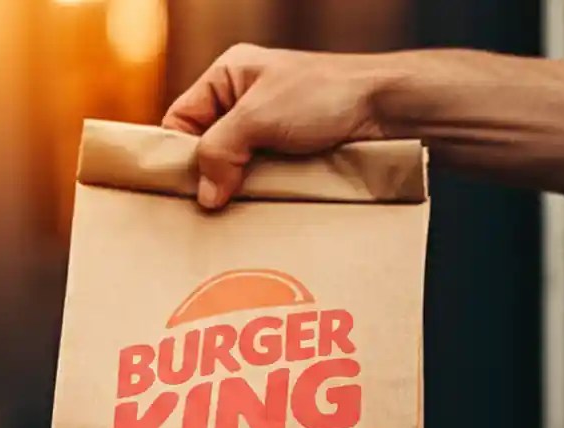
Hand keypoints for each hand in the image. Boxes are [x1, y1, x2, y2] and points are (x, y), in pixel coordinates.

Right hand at [162, 43, 395, 208]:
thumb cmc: (323, 95)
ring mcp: (270, 131)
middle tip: (204, 209)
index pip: (182, 118)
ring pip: (234, 168)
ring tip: (230, 215)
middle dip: (206, 177)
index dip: (176, 152)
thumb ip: (221, 150)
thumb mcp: (258, 116)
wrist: (386, 110)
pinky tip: (255, 213)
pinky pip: (261, 180)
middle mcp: (245, 102)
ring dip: (234, 191)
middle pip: (207, 148)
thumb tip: (204, 195)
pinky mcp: (291, 156)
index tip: (176, 188)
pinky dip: (258, 195)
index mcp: (230, 76)